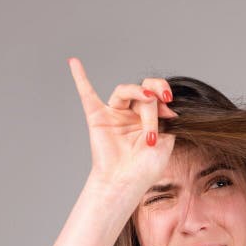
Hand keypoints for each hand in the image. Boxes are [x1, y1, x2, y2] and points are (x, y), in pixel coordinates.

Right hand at [68, 57, 178, 196]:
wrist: (126, 183)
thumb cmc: (145, 168)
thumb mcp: (165, 140)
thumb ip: (165, 118)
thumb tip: (164, 102)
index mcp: (150, 118)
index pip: (158, 96)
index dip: (165, 97)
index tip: (172, 112)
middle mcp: (132, 113)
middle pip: (144, 92)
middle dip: (154, 103)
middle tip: (160, 113)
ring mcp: (115, 113)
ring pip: (126, 91)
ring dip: (140, 97)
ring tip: (148, 101)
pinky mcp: (97, 117)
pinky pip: (87, 94)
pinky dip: (80, 78)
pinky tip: (74, 63)